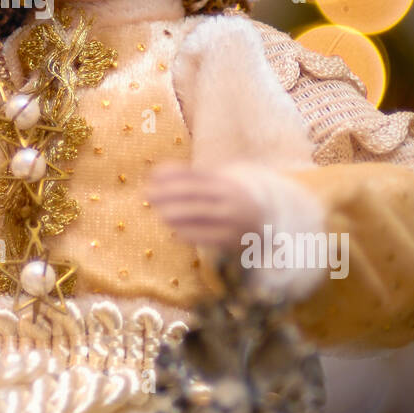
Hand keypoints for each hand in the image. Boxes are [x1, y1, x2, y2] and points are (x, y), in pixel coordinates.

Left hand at [147, 165, 264, 254]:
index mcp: (223, 181)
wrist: (266, 220)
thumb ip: (187, 178)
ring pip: (200, 214)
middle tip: (147, 194)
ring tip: (160, 214)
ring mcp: (231, 218)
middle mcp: (228, 197)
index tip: (152, 175)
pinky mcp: (232, 239)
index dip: (172, 174)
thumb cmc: (228, 198)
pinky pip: (208, 237)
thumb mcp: (215, 183)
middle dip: (168, 193)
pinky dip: (190, 234)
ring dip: (176, 214)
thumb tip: (155, 174)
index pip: (194, 174)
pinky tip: (175, 233)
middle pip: (194, 193)